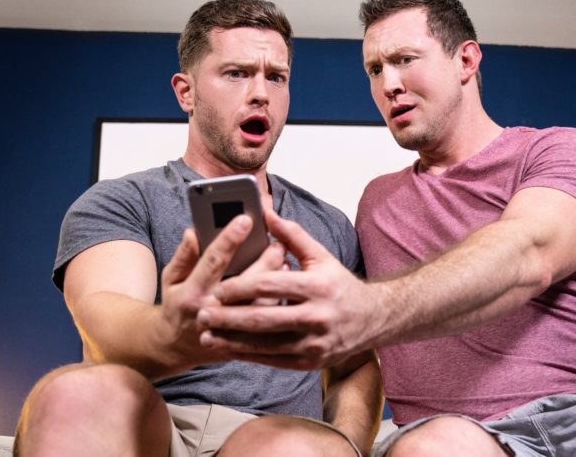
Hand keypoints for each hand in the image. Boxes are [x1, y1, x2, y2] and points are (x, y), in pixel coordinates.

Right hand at [159, 214, 286, 367]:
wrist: (177, 348)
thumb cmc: (177, 305)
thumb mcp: (171, 279)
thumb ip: (183, 256)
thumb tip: (193, 232)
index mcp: (193, 291)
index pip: (214, 260)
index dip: (230, 239)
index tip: (245, 219)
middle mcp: (213, 310)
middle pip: (246, 281)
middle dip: (265, 259)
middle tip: (279, 242)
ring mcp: (230, 327)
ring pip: (262, 302)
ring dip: (277, 279)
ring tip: (285, 259)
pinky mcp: (244, 338)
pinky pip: (267, 320)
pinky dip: (278, 300)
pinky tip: (285, 285)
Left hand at [197, 210, 379, 369]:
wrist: (373, 319)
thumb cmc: (340, 286)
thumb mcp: (321, 256)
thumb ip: (291, 235)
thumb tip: (265, 213)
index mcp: (318, 286)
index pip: (271, 286)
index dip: (241, 288)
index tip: (217, 289)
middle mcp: (317, 317)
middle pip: (264, 319)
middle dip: (228, 318)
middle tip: (202, 314)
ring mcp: (314, 343)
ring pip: (265, 345)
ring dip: (232, 341)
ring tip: (206, 335)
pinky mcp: (310, 362)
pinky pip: (273, 360)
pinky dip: (248, 355)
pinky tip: (229, 349)